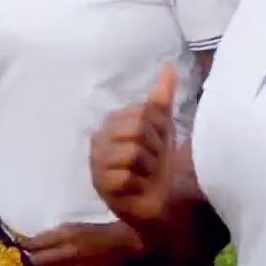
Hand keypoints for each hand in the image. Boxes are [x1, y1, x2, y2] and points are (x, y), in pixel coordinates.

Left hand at [25, 222, 144, 265]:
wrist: (121, 246)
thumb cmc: (94, 233)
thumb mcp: (72, 228)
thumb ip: (51, 236)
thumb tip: (30, 243)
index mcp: (67, 237)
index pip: (35, 245)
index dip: (25, 246)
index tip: (20, 247)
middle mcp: (69, 256)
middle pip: (38, 263)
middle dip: (31, 261)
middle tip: (28, 260)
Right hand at [90, 64, 182, 231]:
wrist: (161, 200)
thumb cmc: (157, 162)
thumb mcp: (162, 127)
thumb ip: (161, 98)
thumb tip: (168, 65)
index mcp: (112, 122)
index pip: (142, 112)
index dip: (158, 128)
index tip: (156, 143)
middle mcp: (99, 140)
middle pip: (137, 128)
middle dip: (154, 148)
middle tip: (151, 161)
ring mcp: (97, 164)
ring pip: (132, 153)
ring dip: (148, 168)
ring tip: (145, 175)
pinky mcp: (101, 187)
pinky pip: (126, 177)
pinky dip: (139, 184)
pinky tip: (138, 189)